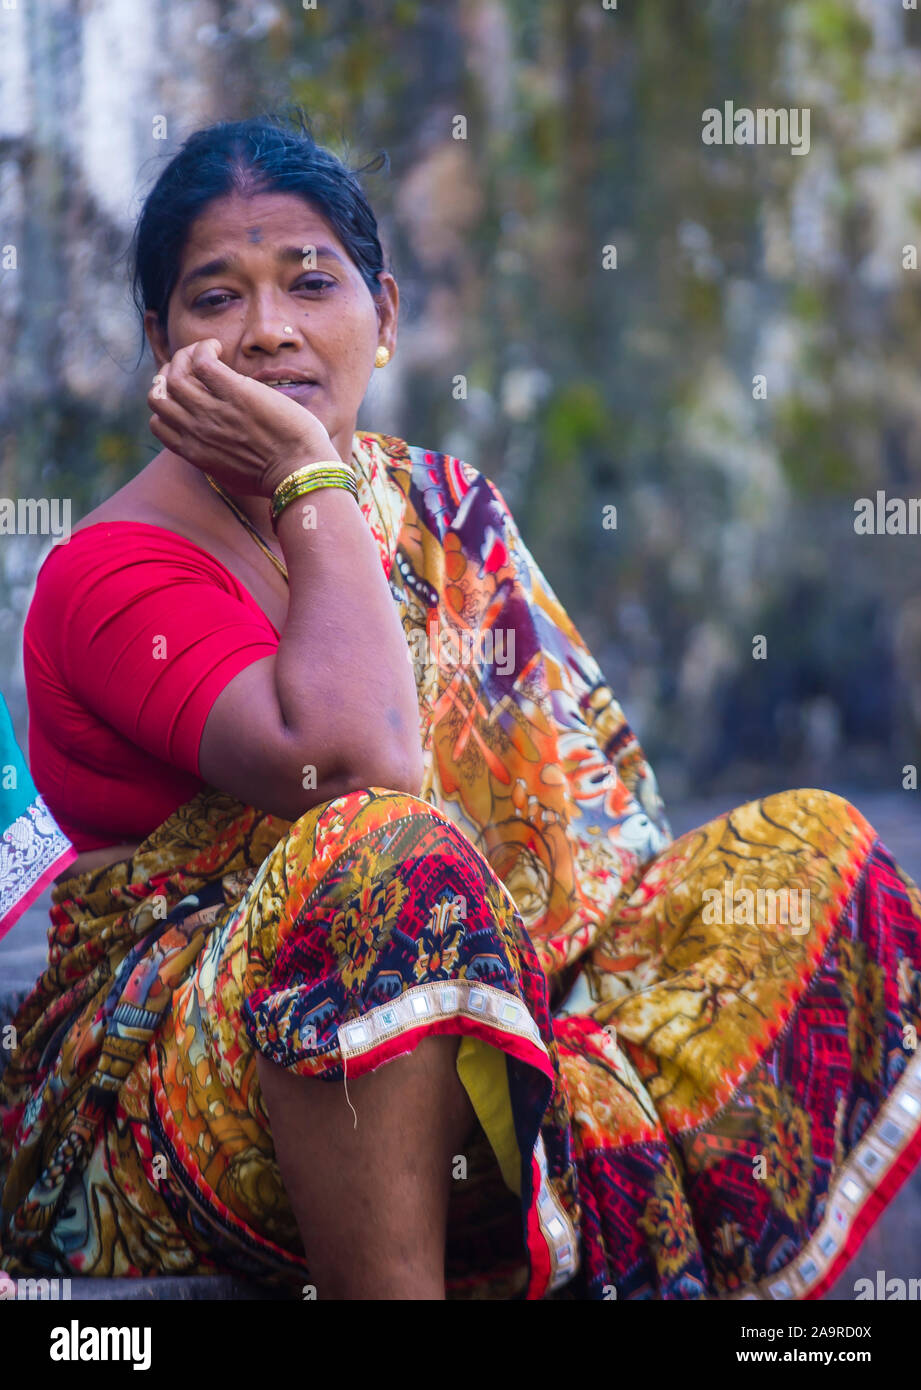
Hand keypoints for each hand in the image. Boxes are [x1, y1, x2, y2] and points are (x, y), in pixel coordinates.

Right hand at [147, 338, 341, 496]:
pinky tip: (216, 347)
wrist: (299, 473)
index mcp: (194, 452)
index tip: (185, 394)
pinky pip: (201, 361)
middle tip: (190, 367)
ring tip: (206, 352)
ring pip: (174, 374)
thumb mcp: (234, 477)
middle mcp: (196, 431)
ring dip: (185, 356)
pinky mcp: (234, 393)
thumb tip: (222, 455)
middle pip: (157, 396)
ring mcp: (212, 412)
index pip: (158, 423)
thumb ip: (219, 462)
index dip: (166, 404)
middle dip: (168, 376)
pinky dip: (203, 348)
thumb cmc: (278, 478)